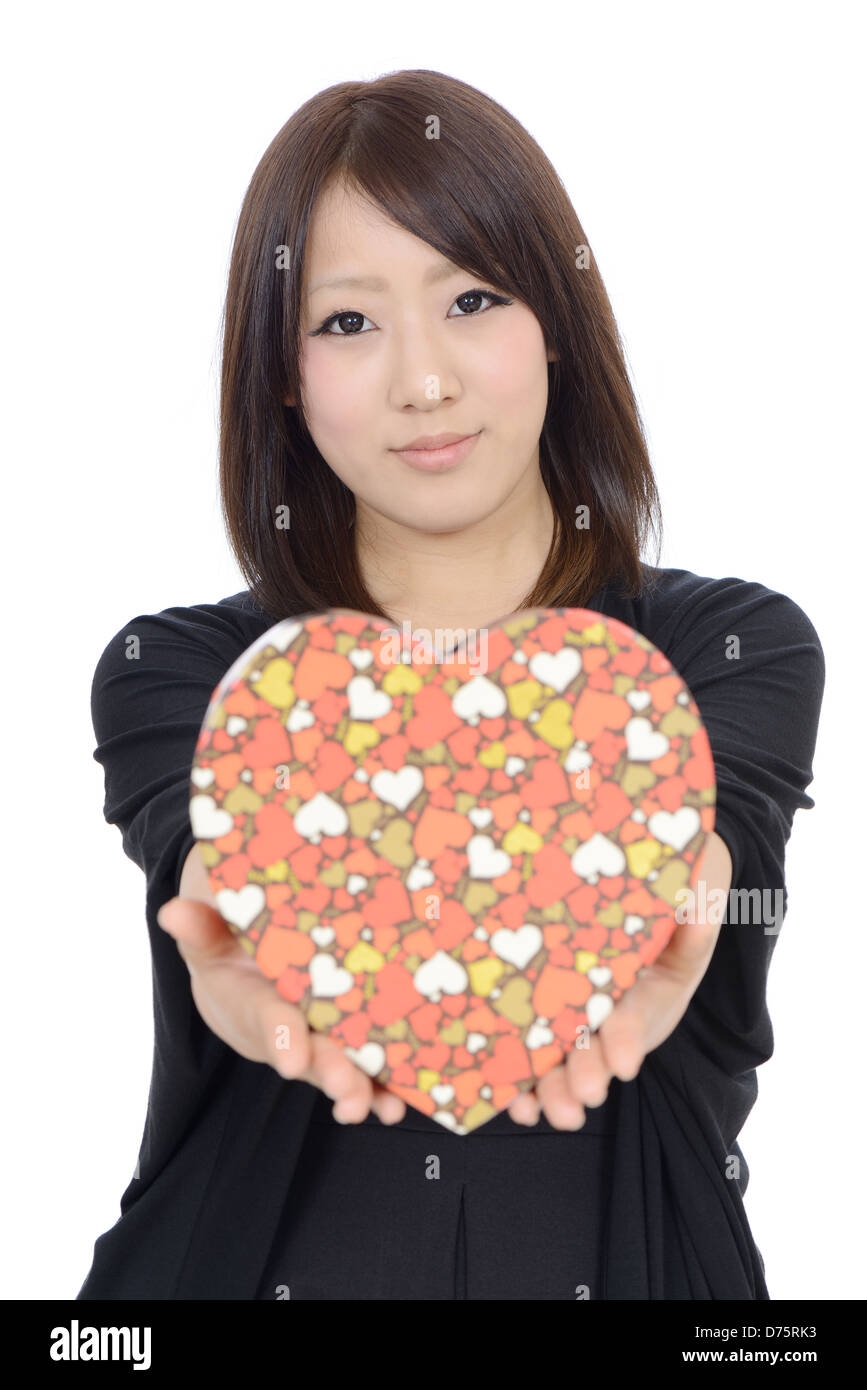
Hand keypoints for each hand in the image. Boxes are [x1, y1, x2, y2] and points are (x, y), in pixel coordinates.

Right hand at [156, 895, 406, 1125]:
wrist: (243, 975)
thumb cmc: (228, 950)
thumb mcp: (210, 936)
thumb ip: (198, 928)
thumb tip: (173, 911)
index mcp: (255, 1001)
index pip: (268, 1019)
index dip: (281, 1037)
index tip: (295, 1060)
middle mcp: (289, 1029)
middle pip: (310, 1054)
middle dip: (329, 1072)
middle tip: (347, 1090)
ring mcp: (317, 1039)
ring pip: (338, 1067)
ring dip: (357, 1088)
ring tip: (377, 1106)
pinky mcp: (344, 1042)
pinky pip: (364, 1067)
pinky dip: (381, 1088)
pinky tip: (396, 1104)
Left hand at [506, 830, 731, 1128]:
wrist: (629, 903)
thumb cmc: (659, 914)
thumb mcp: (682, 917)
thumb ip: (690, 919)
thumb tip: (697, 911)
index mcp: (641, 994)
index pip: (633, 1017)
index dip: (625, 1038)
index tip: (622, 1063)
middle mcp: (605, 1018)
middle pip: (593, 1051)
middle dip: (586, 1075)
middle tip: (581, 1096)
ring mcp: (572, 1024)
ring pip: (560, 1061)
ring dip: (550, 1089)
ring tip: (537, 1112)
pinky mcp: (536, 1020)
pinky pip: (525, 1052)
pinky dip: (517, 1080)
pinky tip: (510, 1099)